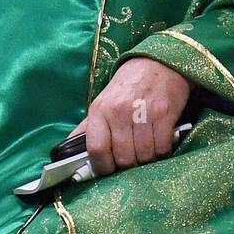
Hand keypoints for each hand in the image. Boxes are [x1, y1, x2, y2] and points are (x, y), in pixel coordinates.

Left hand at [71, 57, 190, 176]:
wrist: (158, 62)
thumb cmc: (129, 85)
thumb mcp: (103, 101)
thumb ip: (88, 127)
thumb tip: (68, 150)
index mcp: (100, 109)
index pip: (97, 149)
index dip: (103, 167)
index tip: (109, 171)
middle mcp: (120, 111)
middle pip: (122, 157)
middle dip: (127, 165)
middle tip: (131, 161)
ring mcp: (144, 112)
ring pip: (143, 155)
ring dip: (146, 161)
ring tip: (146, 153)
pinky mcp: (165, 113)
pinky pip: (162, 147)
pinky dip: (162, 152)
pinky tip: (159, 145)